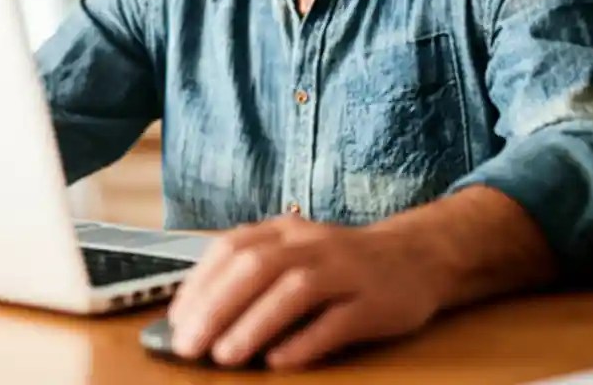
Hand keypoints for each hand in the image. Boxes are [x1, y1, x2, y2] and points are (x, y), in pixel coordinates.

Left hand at [166, 215, 443, 369]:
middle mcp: (311, 244)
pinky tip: (279, 361)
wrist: (418, 257)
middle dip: (215, 308)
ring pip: (294, 290)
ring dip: (254, 324)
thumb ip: (252, 277)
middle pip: (255, 268)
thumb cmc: (340, 264)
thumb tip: (198, 316)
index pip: (230, 249)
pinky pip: (337, 320)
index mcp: (283, 231)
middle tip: (188, 345)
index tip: (175, 319)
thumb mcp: (293, 254)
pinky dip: (305, 341)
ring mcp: (345, 270)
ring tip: (225, 356)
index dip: (198, 284)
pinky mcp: (375, 301)